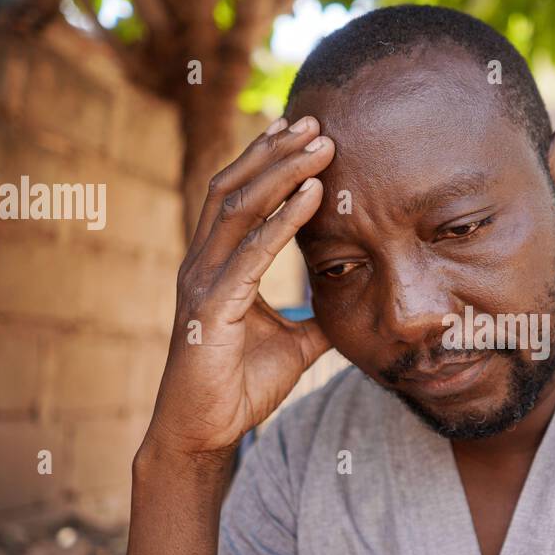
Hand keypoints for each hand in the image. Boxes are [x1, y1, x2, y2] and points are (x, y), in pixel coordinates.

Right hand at [143, 115, 335, 460]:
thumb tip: (353, 305)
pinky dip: (284, 220)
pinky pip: (252, 253)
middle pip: (237, 187)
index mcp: (216, 266)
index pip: (239, 197)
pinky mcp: (212, 308)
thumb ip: (316, 317)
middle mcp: (202, 263)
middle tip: (316, 120)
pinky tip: (312, 195)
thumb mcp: (293, 344)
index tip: (304, 131)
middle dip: (276, 150)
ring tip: (321, 143)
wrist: (204, 434)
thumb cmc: (238, 387)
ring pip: (240, 208)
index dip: (268, 160)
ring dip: (283, 171)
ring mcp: (202, 283)